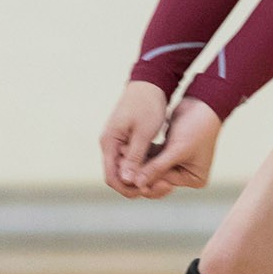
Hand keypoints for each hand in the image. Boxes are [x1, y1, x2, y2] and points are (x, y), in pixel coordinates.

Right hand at [100, 80, 168, 197]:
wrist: (150, 82)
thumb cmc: (148, 104)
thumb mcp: (144, 132)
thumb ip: (135, 157)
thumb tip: (128, 180)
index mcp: (109, 142)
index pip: (112, 177)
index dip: (128, 188)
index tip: (148, 191)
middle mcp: (110, 144)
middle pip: (118, 175)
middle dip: (136, 184)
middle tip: (160, 188)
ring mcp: (117, 141)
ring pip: (126, 168)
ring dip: (141, 176)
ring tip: (163, 180)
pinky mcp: (127, 139)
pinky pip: (132, 159)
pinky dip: (144, 165)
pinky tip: (160, 168)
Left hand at [129, 97, 221, 198]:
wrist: (203, 103)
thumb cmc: (197, 127)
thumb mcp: (177, 150)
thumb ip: (157, 168)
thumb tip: (137, 184)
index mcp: (194, 179)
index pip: (164, 183)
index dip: (145, 179)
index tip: (127, 174)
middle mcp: (186, 175)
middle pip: (158, 179)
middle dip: (140, 171)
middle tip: (121, 165)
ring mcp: (177, 163)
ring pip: (152, 168)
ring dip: (138, 161)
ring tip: (121, 153)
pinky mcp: (169, 152)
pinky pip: (153, 157)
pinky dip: (142, 152)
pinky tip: (127, 148)